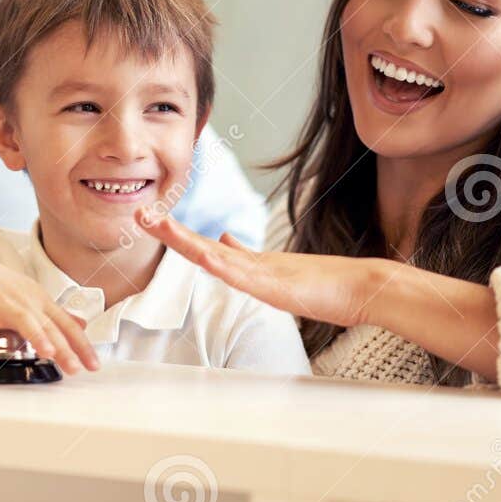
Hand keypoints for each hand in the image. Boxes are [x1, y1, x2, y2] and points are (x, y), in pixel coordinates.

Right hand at [0, 249, 99, 374]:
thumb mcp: (31, 295)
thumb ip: (55, 313)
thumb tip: (81, 324)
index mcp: (39, 301)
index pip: (66, 324)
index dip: (82, 345)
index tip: (94, 364)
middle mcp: (24, 302)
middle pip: (49, 325)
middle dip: (64, 347)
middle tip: (76, 368)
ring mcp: (0, 304)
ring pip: (22, 321)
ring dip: (36, 336)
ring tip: (47, 354)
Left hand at [135, 210, 384, 329]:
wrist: (361, 287)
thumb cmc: (323, 284)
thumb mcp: (274, 272)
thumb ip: (246, 258)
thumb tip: (222, 241)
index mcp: (247, 264)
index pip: (202, 248)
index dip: (174, 234)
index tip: (148, 220)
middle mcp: (250, 264)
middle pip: (200, 246)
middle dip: (168, 231)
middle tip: (139, 214)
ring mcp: (263, 273)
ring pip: (215, 256)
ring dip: (185, 240)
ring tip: (159, 225)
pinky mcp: (278, 286)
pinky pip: (246, 277)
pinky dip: (224, 265)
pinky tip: (205, 255)